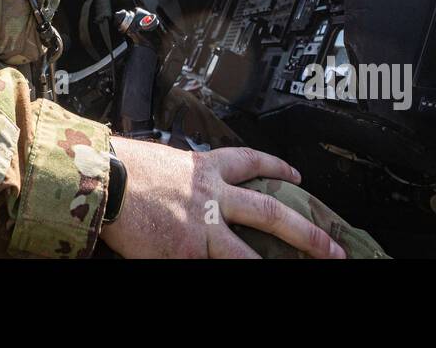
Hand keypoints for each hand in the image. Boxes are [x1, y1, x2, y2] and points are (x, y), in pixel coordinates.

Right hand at [99, 138, 345, 258]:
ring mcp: (202, 228)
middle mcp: (212, 196)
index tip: (296, 175)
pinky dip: (223, 271)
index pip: (251, 162)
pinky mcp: (185, 252)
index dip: (277, 167)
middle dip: (306, 233)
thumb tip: (188, 187)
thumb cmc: (125, 167)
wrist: (104, 178)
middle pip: (270, 213)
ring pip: (248, 254)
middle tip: (331, 247)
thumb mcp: (163, 161)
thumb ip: (185, 176)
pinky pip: (210, 267)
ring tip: (305, 270)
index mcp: (205, 168)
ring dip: (278, 265)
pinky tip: (227, 274)